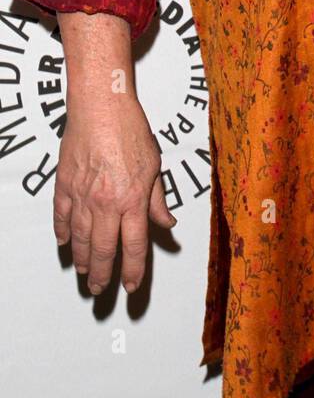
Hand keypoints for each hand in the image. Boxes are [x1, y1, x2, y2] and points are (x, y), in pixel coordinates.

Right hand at [54, 91, 175, 295]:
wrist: (101, 107)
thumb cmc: (130, 130)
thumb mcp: (154, 166)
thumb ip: (158, 200)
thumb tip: (167, 223)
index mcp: (132, 200)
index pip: (134, 246)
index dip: (133, 270)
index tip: (131, 286)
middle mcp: (106, 204)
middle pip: (104, 250)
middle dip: (103, 275)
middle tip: (100, 290)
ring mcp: (82, 196)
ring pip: (80, 239)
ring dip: (83, 260)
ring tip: (86, 273)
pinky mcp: (64, 185)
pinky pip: (61, 217)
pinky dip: (63, 233)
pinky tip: (65, 244)